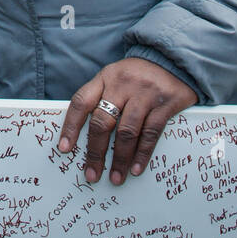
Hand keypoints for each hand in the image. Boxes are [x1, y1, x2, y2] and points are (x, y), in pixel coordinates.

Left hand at [57, 58, 197, 184]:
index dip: (70, 126)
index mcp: (105, 78)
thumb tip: (85, 138)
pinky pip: (151, 133)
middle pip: (103, 121)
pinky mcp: (165, 102)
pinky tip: (136, 168)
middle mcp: (122, 84)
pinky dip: (142, 154)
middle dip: (96, 152)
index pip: (81, 102)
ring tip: (116, 177)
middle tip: (92, 174)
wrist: (172, 60)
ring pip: (127, 131)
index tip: (65, 149)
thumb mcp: (115, 78)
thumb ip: (101, 99)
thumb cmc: (137, 75)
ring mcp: (145, 93)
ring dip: (120, 159)